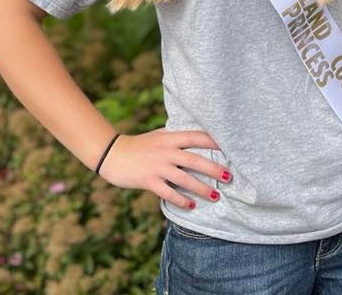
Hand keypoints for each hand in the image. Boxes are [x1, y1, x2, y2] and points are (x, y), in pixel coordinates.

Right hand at [98, 129, 230, 209]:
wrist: (112, 154)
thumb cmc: (139, 145)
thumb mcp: (158, 136)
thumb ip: (175, 138)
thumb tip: (197, 138)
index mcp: (169, 138)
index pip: (195, 137)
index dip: (213, 141)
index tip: (229, 146)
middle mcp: (165, 151)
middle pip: (194, 160)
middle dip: (213, 168)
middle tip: (229, 177)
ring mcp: (157, 166)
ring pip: (184, 179)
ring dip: (201, 188)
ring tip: (215, 195)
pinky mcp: (148, 180)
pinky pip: (168, 192)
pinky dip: (181, 200)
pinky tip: (191, 206)